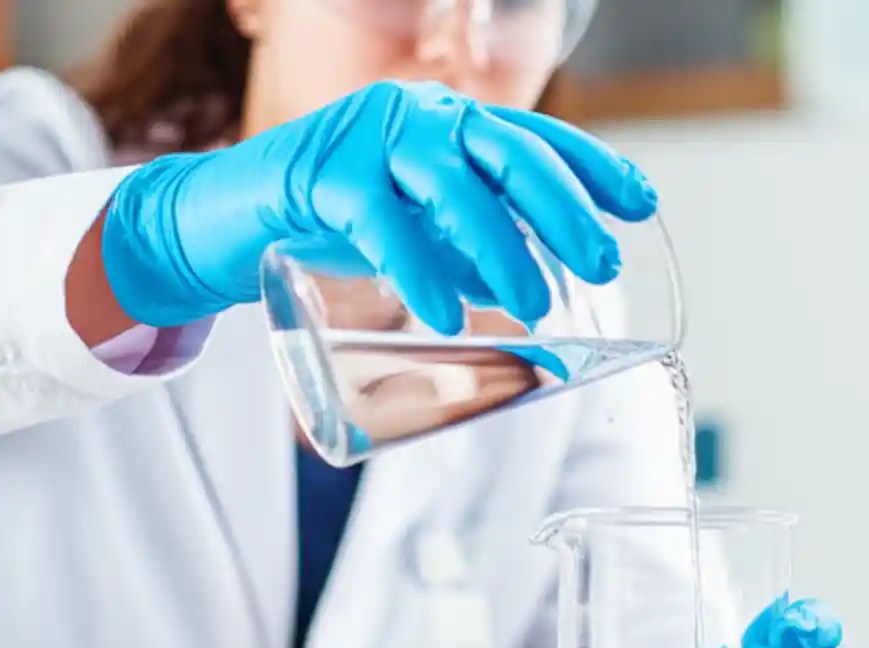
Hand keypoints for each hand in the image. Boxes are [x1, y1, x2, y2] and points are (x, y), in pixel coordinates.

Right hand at [101, 81, 657, 330]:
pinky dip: (417, 267)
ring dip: (501, 247)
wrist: (228, 212)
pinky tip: (446, 310)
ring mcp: (368, 137)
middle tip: (604, 262)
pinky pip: (379, 220)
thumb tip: (527, 290)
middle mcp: (418, 116)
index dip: (593, 167)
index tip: (640, 203)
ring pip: (451, 184)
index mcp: (449, 124)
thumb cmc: (334, 219)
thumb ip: (468, 249)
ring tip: (536, 303)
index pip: (535, 136)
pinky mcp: (320, 174)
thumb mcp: (419, 228)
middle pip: (508, 151)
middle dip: (565, 207)